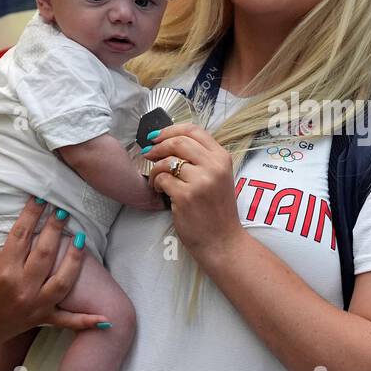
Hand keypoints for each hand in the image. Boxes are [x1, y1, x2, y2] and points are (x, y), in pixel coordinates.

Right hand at [0, 197, 106, 342]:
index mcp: (3, 274)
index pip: (20, 237)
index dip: (31, 215)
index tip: (40, 198)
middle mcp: (23, 290)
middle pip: (45, 254)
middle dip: (55, 229)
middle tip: (63, 210)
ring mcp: (36, 306)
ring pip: (63, 282)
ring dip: (75, 260)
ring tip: (81, 238)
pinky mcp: (44, 318)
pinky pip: (68, 321)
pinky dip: (86, 321)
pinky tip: (106, 320)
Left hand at [145, 122, 242, 257]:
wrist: (222, 241)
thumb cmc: (217, 210)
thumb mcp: (219, 177)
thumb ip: (202, 159)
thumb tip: (170, 142)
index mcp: (222, 158)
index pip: (194, 130)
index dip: (170, 130)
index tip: (157, 136)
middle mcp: (214, 166)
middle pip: (178, 142)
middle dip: (158, 146)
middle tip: (149, 155)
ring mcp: (200, 181)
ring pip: (167, 161)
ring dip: (155, 169)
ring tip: (156, 180)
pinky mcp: (186, 196)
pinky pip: (162, 180)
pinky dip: (156, 184)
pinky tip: (160, 192)